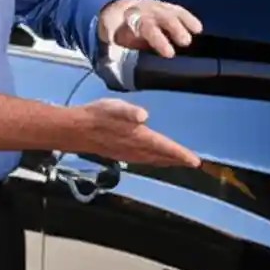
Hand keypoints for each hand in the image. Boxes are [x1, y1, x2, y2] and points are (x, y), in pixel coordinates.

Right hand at [70, 98, 200, 167]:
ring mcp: (128, 154)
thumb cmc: (96, 116)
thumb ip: (128, 112)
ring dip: (166, 161)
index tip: (195, 161)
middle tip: (192, 162)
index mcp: (138, 137)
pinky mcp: (121, 154)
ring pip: (152, 160)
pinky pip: (143, 160)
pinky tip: (153, 159)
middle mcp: (135, 149)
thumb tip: (143, 115)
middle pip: (161, 157)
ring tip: (178, 162)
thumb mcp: (113, 107)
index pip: (164, 147)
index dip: (180, 154)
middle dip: (177, 160)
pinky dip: (153, 161)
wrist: (75, 131)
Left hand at [100, 0, 202, 57]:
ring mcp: (155, 7)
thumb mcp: (108, 39)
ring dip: (183, 22)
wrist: (116, 8)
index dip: (159, 40)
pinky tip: (198, 28)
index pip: (146, 28)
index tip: (169, 53)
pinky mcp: (164, 7)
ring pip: (170, 11)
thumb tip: (115, 62)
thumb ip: (112, 50)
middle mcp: (144, 11)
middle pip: (162, 17)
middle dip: (174, 28)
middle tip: (185, 42)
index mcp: (130, 21)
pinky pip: (177, 10)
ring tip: (196, 33)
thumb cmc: (115, 31)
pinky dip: (187, 18)